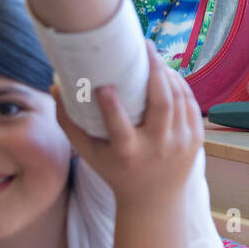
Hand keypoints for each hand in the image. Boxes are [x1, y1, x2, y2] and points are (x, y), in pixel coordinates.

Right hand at [53, 47, 202, 211]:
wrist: (154, 200)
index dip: (111, 108)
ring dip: (167, 74)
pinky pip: (190, 104)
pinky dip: (179, 86)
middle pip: (162, 105)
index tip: (104, 87)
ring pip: (178, 99)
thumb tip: (53, 84)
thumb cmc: (114, 169)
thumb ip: (68, 121)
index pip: (120, 129)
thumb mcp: (88, 152)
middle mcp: (157, 149)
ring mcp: (180, 144)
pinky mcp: (195, 139)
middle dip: (156, 72)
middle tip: (145, 47)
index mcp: (127, 154)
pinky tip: (167, 74)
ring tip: (153, 56)